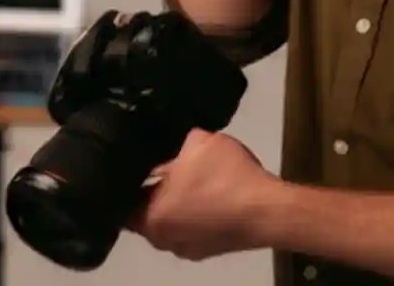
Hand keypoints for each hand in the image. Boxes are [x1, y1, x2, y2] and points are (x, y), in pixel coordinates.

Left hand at [127, 128, 280, 261]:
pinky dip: (198, 214)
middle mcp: (163, 240)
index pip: (124, 201)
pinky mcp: (210, 251)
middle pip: (149, 211)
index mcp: (150, 218)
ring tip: (196, 180)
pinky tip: (214, 195)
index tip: (139, 165)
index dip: (130, 180)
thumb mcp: (199, 142)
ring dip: (180, 203)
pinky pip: (194, 228)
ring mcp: (187, 249)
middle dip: (157, 191)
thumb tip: (175, 155)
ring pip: (173, 220)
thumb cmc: (226, 178)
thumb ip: (178, 146)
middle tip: (170, 167)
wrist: (268, 211)